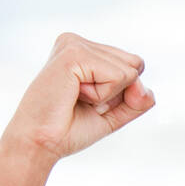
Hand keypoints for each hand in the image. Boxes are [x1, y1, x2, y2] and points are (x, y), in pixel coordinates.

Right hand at [0, 32, 154, 185]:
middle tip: (84, 103)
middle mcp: (79, 42)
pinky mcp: (74, 53)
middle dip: (118, 94)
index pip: (134, 66)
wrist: (40, 143)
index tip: (90, 103)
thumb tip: (144, 87)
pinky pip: (118, 77)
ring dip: (108, 96)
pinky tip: (74, 95)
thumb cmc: (69, 129)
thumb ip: (138, 100)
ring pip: (129, 71)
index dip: (122, 94)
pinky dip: (102, 96)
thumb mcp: (114, 114)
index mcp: (86, 50)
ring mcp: (75, 44)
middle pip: (136, 65)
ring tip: (76, 99)